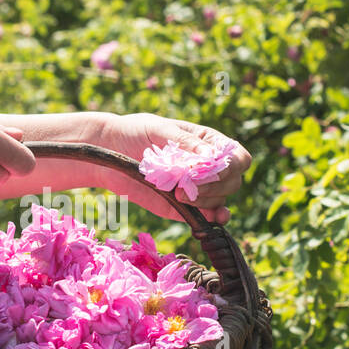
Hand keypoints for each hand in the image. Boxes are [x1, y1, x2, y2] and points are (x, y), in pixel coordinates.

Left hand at [95, 113, 251, 223]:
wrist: (110, 152)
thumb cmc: (136, 132)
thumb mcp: (160, 130)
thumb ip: (185, 143)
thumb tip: (210, 157)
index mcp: (208, 142)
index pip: (238, 157)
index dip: (232, 165)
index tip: (210, 168)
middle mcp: (208, 167)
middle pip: (233, 181)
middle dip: (215, 185)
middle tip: (187, 185)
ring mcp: (198, 188)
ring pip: (220, 200)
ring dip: (206, 201)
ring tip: (178, 194)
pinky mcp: (183, 207)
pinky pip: (206, 216)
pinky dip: (213, 219)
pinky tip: (213, 219)